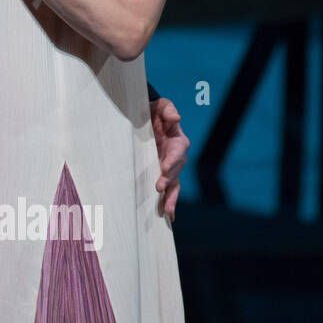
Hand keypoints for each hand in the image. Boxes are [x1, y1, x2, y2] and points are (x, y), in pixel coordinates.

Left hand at [150, 96, 188, 220]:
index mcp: (178, 141)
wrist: (145, 118)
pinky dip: (167, 202)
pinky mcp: (161, 174)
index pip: (177, 152)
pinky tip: (167, 216)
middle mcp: (176, 157)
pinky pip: (167, 190)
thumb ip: (167, 109)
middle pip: (176, 171)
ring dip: (171, 198)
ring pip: (174, 185)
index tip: (164, 167)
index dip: (172, 160)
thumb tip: (175, 116)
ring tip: (167, 212)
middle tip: (158, 187)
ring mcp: (169, 167)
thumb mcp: (160, 105)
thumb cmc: (154, 111)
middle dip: (168, 180)